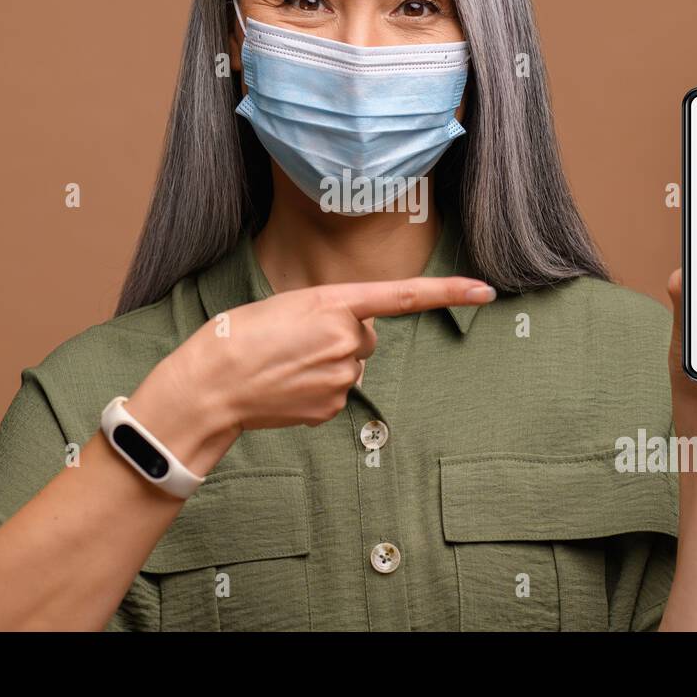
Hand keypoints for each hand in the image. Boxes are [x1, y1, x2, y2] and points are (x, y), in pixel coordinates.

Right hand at [157, 275, 495, 433]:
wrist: (211, 385)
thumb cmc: (240, 335)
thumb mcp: (286, 305)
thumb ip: (331, 313)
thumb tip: (357, 340)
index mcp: (333, 303)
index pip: (404, 296)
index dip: (449, 291)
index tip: (486, 290)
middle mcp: (346, 339)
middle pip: (366, 335)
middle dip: (341, 336)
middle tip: (296, 340)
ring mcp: (342, 376)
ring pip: (351, 365)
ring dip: (327, 362)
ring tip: (285, 363)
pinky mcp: (332, 406)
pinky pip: (338, 392)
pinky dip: (316, 389)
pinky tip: (287, 386)